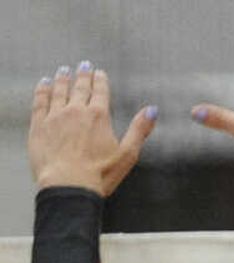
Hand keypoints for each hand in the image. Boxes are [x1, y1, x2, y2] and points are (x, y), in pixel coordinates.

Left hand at [28, 63, 155, 195]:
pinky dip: (42, 90)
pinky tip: (44, 84)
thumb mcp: (127, 155)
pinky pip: (40, 101)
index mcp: (99, 116)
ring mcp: (56, 116)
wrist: (68, 185)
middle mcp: (76, 110)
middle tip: (83, 65)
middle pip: (79, 87)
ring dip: (62, 79)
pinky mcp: (40, 124)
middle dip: (82, 75)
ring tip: (63, 71)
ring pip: (59, 90)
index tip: (99, 72)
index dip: (100, 80)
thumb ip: (139, 130)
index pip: (100, 91)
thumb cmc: (100, 175)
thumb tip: (152, 110)